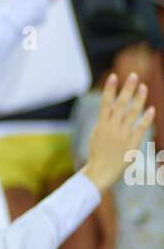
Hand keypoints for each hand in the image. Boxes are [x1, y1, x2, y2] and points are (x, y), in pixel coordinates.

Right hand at [83, 72, 155, 192]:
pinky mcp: (131, 144)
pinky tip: (151, 109)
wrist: (100, 172)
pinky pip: (140, 129)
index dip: (110, 90)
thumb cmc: (98, 153)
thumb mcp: (96, 134)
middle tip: (133, 76)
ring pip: (131, 114)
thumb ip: (104, 120)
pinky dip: (145, 119)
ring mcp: (122, 136)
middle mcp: (112, 129)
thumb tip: (110, 105)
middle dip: (127, 89)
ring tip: (143, 87)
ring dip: (138, 99)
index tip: (114, 76)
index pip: (105, 104)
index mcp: (101, 126)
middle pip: (120, 105)